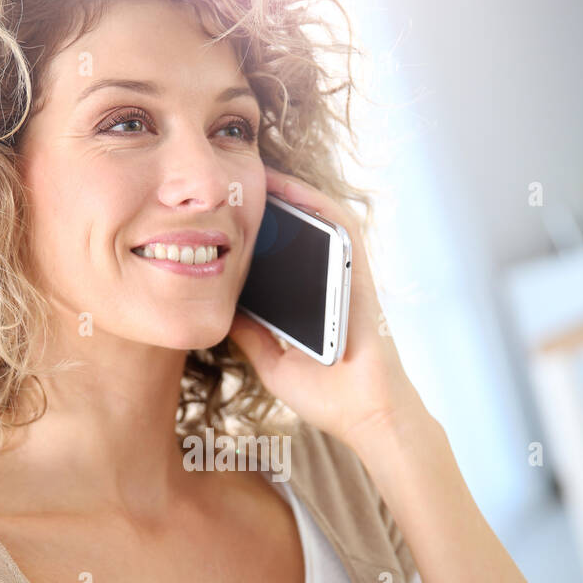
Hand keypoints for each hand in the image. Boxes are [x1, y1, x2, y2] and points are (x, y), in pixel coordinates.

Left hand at [228, 165, 427, 448]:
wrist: (365, 413)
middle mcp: (326, 281)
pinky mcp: (360, 272)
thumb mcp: (270, 360)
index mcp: (307, 301)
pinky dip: (315, 202)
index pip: (277, 257)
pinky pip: (339, 226)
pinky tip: (288, 186)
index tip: (217, 215)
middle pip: (295, 232)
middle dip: (265, 205)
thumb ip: (250, 333)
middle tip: (231, 182)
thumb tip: (221, 307)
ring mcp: (345, 274)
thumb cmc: (327, 395)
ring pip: (317, 219)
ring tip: (254, 169)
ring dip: (289, 192)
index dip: (250, 233)